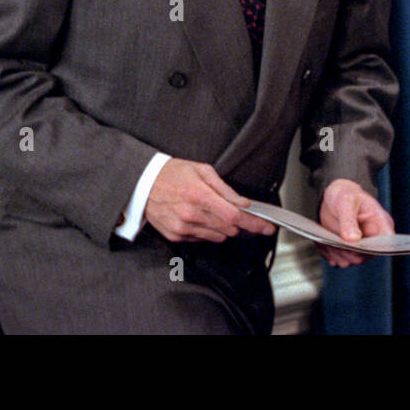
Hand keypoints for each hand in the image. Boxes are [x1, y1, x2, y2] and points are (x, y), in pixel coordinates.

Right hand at [145, 159, 276, 243]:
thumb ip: (225, 189)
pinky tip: (200, 217)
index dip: (253, 223)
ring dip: (224, 227)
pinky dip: (207, 230)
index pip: (234, 216)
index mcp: (199, 195)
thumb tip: (243, 203)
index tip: (266, 227)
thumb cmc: (173, 173)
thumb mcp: (202, 171)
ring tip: (214, 211)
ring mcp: (183, 228)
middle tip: (244, 216)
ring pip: (218, 236)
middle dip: (241, 224)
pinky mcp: (176, 236)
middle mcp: (191, 215)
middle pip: (229, 228)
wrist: (143, 184)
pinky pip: (202, 239)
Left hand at [317, 178, 393, 267]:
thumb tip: (353, 239)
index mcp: (382, 225)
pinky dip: (330, 253)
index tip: (354, 240)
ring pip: (351, 260)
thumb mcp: (346, 201)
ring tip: (328, 236)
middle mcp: (374, 240)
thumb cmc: (345, 195)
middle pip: (364, 256)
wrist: (333, 198)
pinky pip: (339, 261)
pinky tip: (326, 242)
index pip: (385, 244)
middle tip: (335, 236)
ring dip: (337, 251)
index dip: (371, 246)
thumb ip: (349, 220)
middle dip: (347, 248)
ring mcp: (361, 249)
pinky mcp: (348, 253)